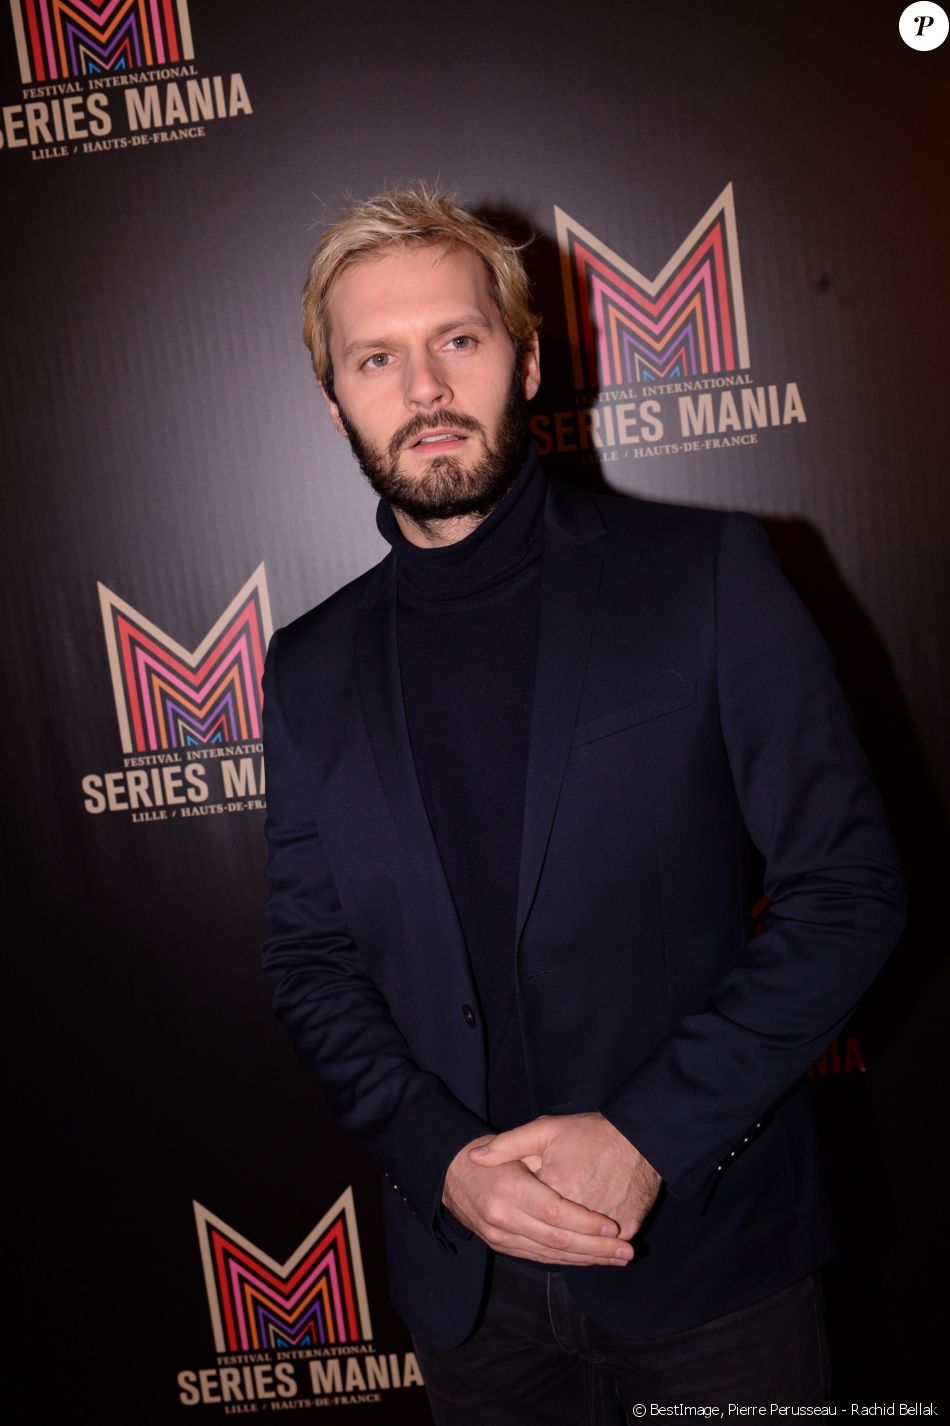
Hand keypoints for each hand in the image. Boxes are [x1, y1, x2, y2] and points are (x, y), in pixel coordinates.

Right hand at [442, 1135, 634, 1266]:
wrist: (451, 1176)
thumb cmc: (488, 1153)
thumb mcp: (507, 1141)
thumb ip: (523, 1146)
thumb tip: (561, 1161)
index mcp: (507, 1190)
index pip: (555, 1213)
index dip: (587, 1223)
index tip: (614, 1227)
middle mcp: (502, 1219)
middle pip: (557, 1241)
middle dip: (596, 1248)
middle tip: (628, 1250)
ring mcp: (500, 1238)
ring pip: (551, 1255)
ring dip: (588, 1259)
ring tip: (618, 1258)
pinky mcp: (502, 1247)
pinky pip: (540, 1257)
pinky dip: (568, 1260)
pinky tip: (591, 1259)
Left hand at [470, 1113, 660, 1243]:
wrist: (640, 1136)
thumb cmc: (591, 1132)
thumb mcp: (545, 1130)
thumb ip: (507, 1145)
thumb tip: (473, 1158)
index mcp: (556, 1185)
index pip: (534, 1215)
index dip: (522, 1222)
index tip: (511, 1227)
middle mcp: (582, 1206)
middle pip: (557, 1239)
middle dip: (536, 1246)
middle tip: (528, 1250)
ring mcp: (609, 1219)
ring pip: (581, 1249)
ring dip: (565, 1258)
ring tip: (547, 1259)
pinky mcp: (629, 1224)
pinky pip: (604, 1247)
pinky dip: (593, 1254)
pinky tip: (584, 1256)